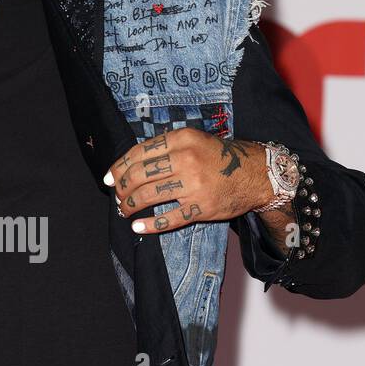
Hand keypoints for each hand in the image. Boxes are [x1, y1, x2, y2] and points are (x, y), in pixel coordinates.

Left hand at [103, 128, 270, 233]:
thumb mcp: (194, 141)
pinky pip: (168, 218)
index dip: (119, 167)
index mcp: (182, 139)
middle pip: (139, 175)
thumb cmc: (219, 158)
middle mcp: (186, 159)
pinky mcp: (201, 207)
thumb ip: (166, 148)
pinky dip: (149, 224)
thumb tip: (131, 165)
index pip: (139, 153)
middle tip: (118, 196)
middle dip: (122, 188)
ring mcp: (193, 184)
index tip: (109, 178)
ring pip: (148, 195)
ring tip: (125, 210)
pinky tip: (138, 226)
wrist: (255, 174)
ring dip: (130, 205)